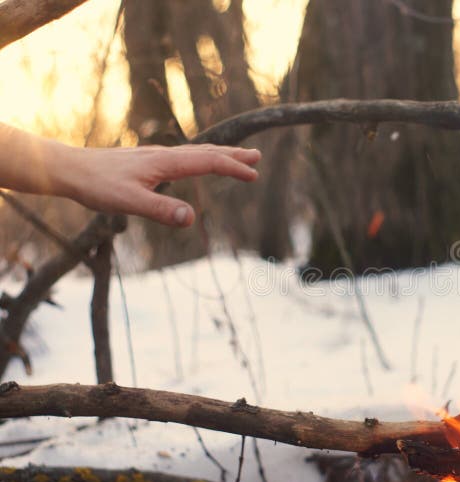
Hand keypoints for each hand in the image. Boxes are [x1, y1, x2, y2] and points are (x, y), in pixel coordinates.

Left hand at [63, 144, 260, 226]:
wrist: (68, 169)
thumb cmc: (96, 186)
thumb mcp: (128, 203)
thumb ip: (160, 210)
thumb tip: (191, 218)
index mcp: (164, 163)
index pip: (207, 162)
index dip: (232, 168)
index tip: (253, 175)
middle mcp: (163, 155)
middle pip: (206, 151)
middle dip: (232, 155)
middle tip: (257, 157)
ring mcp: (155, 157)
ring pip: (194, 153)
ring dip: (218, 154)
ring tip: (236, 157)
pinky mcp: (147, 163)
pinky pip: (183, 157)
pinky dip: (201, 158)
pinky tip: (195, 164)